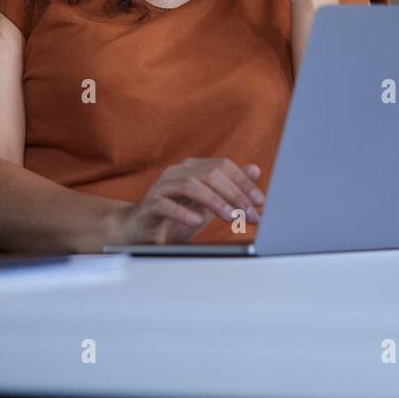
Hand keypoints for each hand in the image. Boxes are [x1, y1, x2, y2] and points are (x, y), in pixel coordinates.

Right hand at [108, 158, 264, 245]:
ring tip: (230, 217)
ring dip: (214, 201)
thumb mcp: (207, 204)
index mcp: (193, 168)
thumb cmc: (174, 217)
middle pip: (211, 174)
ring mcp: (161, 187)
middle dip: (235, 195)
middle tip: (251, 216)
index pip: (224, 166)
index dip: (244, 183)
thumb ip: (229, 187)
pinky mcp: (149, 205)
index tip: (260, 203)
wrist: (138, 230)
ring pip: (191, 185)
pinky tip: (196, 222)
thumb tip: (255, 169)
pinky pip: (165, 204)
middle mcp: (177, 172)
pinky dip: (182, 212)